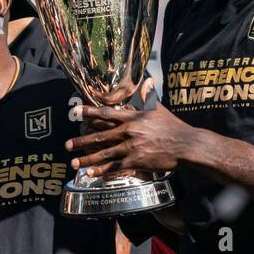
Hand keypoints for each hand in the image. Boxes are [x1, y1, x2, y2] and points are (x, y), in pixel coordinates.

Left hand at [66, 102, 194, 176]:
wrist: (186, 145)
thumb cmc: (174, 127)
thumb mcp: (160, 109)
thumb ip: (149, 96)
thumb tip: (147, 80)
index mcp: (134, 117)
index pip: (107, 113)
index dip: (90, 112)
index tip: (76, 112)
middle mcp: (130, 131)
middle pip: (100, 135)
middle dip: (81, 140)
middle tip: (67, 144)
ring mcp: (132, 147)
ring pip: (104, 153)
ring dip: (87, 158)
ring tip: (74, 162)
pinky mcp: (137, 161)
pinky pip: (115, 166)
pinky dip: (101, 170)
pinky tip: (90, 173)